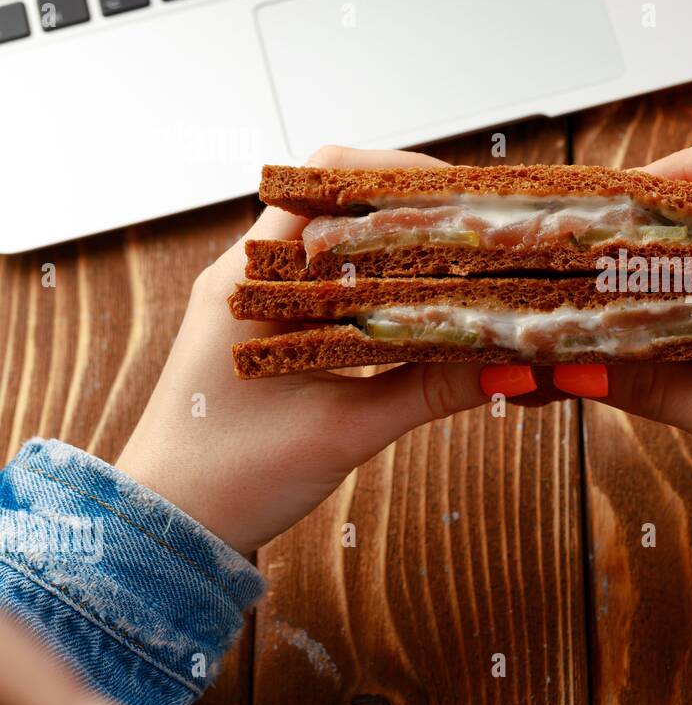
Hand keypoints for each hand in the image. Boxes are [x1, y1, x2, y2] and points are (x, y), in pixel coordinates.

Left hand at [116, 147, 490, 553]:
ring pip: (346, 254)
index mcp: (249, 277)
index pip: (326, 180)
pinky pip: (341, 295)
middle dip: (418, 214)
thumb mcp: (344, 430)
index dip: (399, 173)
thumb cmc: (230, 478)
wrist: (168, 531)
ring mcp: (262, 306)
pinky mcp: (276, 338)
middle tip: (484, 232)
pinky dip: (388, 295)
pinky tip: (432, 313)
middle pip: (344, 210)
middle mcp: (251, 276)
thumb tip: (510, 365)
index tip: (462, 197)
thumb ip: (429, 390)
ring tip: (472, 266)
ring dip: (405, 255)